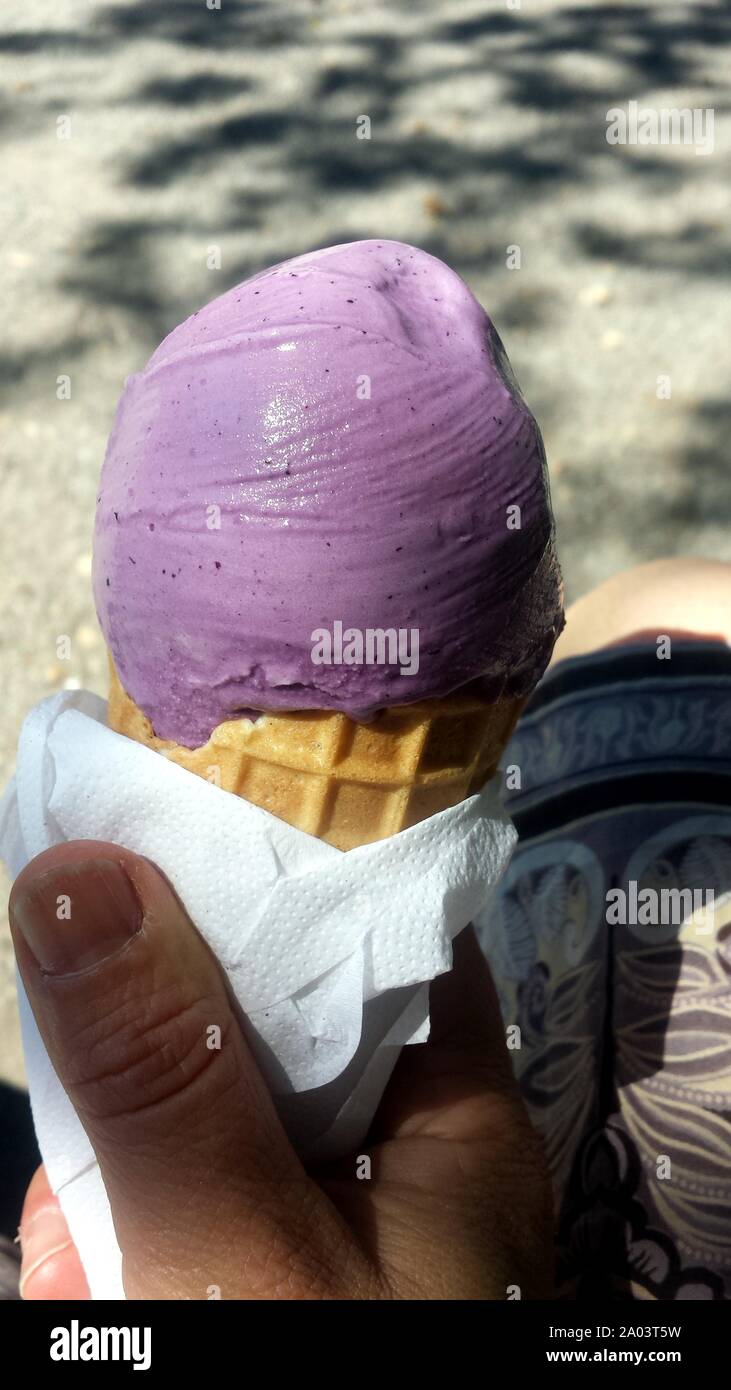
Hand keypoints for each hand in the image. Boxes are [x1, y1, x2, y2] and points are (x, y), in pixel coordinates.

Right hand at [11, 842, 551, 1299]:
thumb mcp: (244, 1252)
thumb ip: (169, 1077)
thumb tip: (78, 873)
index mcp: (455, 1125)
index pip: (383, 933)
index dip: (277, 866)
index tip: (164, 820)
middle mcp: (405, 1165)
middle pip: (270, 1028)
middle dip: (154, 1049)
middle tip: (71, 1057)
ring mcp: (340, 1234)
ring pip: (209, 1131)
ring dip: (119, 1175)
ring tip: (83, 1248)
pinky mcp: (277, 1284)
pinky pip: (188, 1224)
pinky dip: (122, 1249)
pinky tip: (83, 1282)